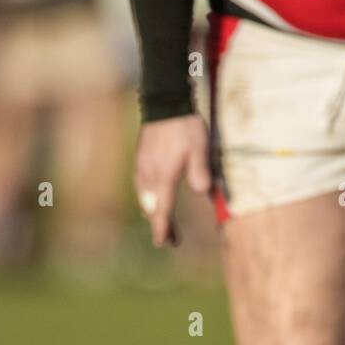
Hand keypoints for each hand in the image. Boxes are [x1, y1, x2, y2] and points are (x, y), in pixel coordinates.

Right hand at [134, 114, 211, 246]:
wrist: (165, 100)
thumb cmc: (185, 126)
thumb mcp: (200, 150)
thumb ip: (201, 174)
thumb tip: (203, 193)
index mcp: (163, 178)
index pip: (162, 212)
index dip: (162, 230)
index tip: (163, 243)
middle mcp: (148, 176)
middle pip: (151, 209)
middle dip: (160, 225)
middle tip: (172, 239)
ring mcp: (142, 167)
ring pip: (145, 199)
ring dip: (154, 212)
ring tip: (164, 221)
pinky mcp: (140, 158)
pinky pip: (141, 186)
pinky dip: (149, 198)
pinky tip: (155, 197)